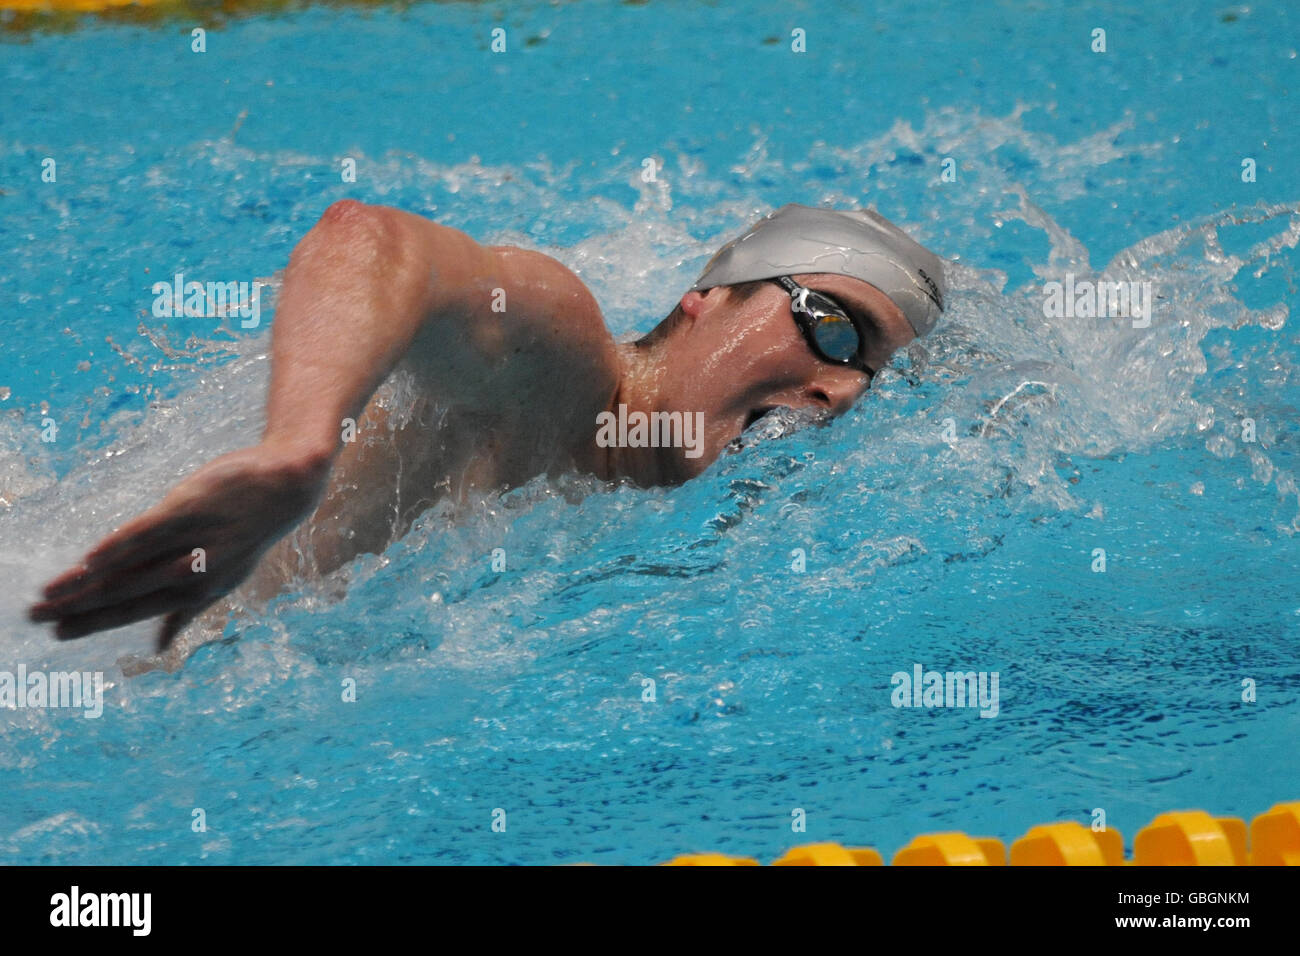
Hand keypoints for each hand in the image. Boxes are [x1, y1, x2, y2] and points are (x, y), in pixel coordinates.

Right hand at [28, 442, 330, 649]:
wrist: (287, 485)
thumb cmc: (248, 533)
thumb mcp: (225, 578)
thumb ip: (186, 611)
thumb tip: (159, 648)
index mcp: (199, 591)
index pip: (137, 611)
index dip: (96, 624)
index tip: (58, 633)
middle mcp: (194, 573)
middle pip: (126, 595)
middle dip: (78, 608)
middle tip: (35, 616)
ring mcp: (192, 541)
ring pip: (130, 569)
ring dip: (85, 582)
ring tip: (49, 592)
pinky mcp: (190, 509)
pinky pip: (148, 532)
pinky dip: (120, 547)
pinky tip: (90, 559)